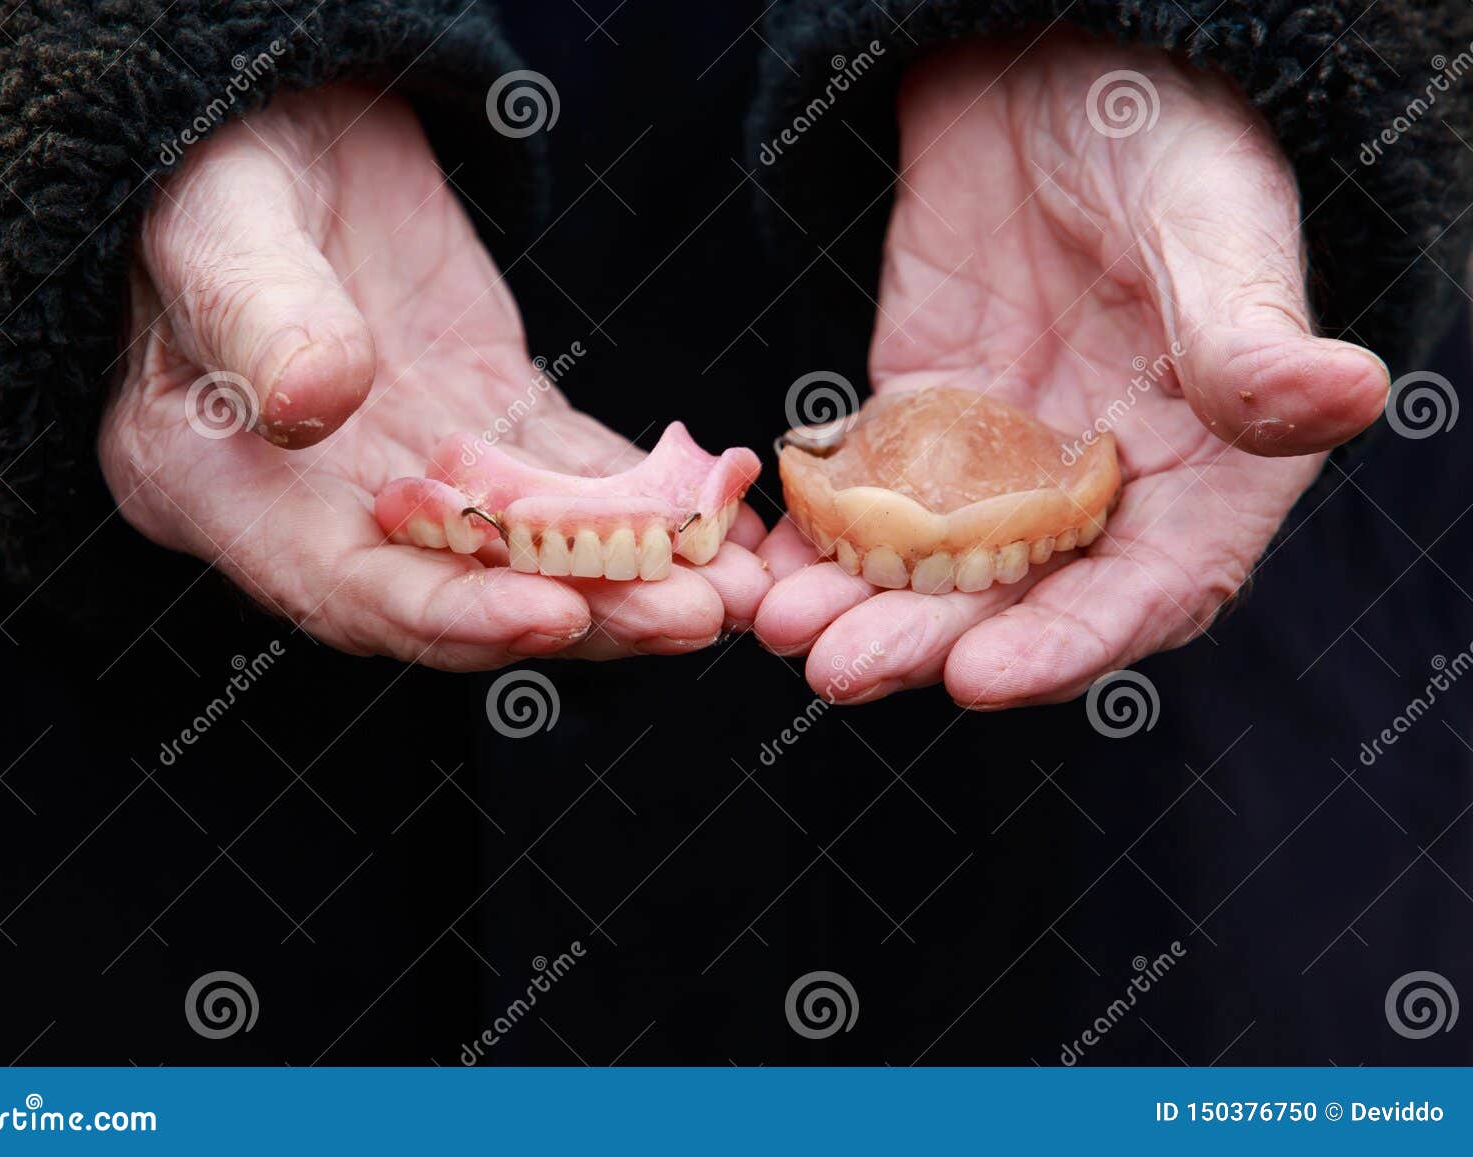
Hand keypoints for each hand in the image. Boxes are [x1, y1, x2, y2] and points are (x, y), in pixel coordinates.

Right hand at [100, 85, 769, 667]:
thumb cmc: (209, 176)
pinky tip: (716, 521)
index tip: (555, 614)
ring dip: (634, 575)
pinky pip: (571, 479)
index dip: (451, 618)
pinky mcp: (487, 421)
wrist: (274, 122)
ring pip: (534, 549)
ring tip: (731, 584)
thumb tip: (319, 401)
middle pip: (463, 593)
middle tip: (691, 615)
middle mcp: (329, 505)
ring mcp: (418, 470)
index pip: (347, 589)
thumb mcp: (214, 231)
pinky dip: (646, 506)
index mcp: (226, 490)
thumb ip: (257, 319)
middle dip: (583, 611)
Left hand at [754, 29, 1387, 706]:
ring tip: (787, 626)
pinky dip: (819, 535)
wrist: (1059, 64)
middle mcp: (1100, 486)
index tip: (980, 679)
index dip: (1067, 645)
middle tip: (839, 669)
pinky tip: (766, 560)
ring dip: (858, 604)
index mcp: (1204, 468)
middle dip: (927, 641)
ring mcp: (1002, 457)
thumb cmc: (1170, 133)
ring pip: (929, 563)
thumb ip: (1251, 334)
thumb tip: (1344, 397)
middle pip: (1015, 598)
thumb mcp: (1216, 224)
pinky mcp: (919, 417)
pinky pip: (866, 495)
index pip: (1145, 590)